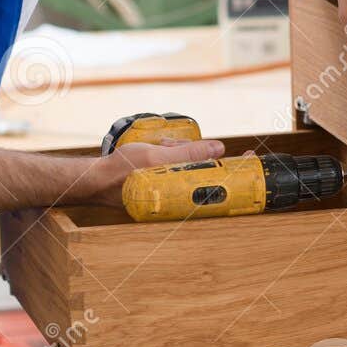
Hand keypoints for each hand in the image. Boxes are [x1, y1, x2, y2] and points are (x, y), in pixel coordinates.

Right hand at [73, 137, 225, 208]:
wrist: (95, 181)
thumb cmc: (121, 171)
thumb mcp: (155, 155)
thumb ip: (188, 153)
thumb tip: (219, 150)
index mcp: (180, 198)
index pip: (218, 188)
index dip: (237, 173)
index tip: (251, 160)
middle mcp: (179, 201)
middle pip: (209, 180)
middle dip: (210, 159)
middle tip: (224, 148)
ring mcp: (172, 197)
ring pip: (193, 174)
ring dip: (186, 156)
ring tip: (167, 144)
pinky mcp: (166, 191)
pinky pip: (179, 174)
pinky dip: (175, 159)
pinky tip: (162, 148)